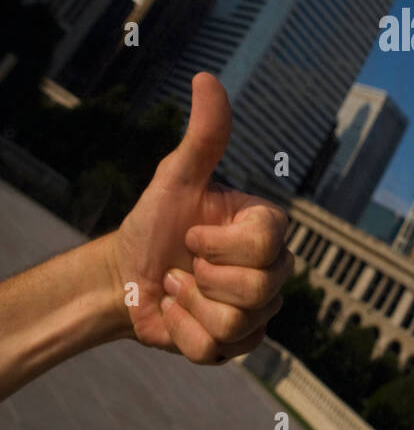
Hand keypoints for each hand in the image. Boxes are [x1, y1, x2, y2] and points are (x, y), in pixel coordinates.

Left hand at [109, 73, 292, 364]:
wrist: (124, 276)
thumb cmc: (155, 222)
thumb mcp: (176, 177)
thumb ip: (204, 136)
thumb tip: (207, 78)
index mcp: (268, 230)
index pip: (268, 244)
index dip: (219, 245)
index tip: (191, 235)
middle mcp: (273, 270)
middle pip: (259, 289)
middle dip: (204, 278)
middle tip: (184, 263)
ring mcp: (259, 312)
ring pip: (239, 323)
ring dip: (191, 304)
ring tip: (178, 287)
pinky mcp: (237, 346)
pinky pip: (216, 351)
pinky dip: (182, 333)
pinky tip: (176, 314)